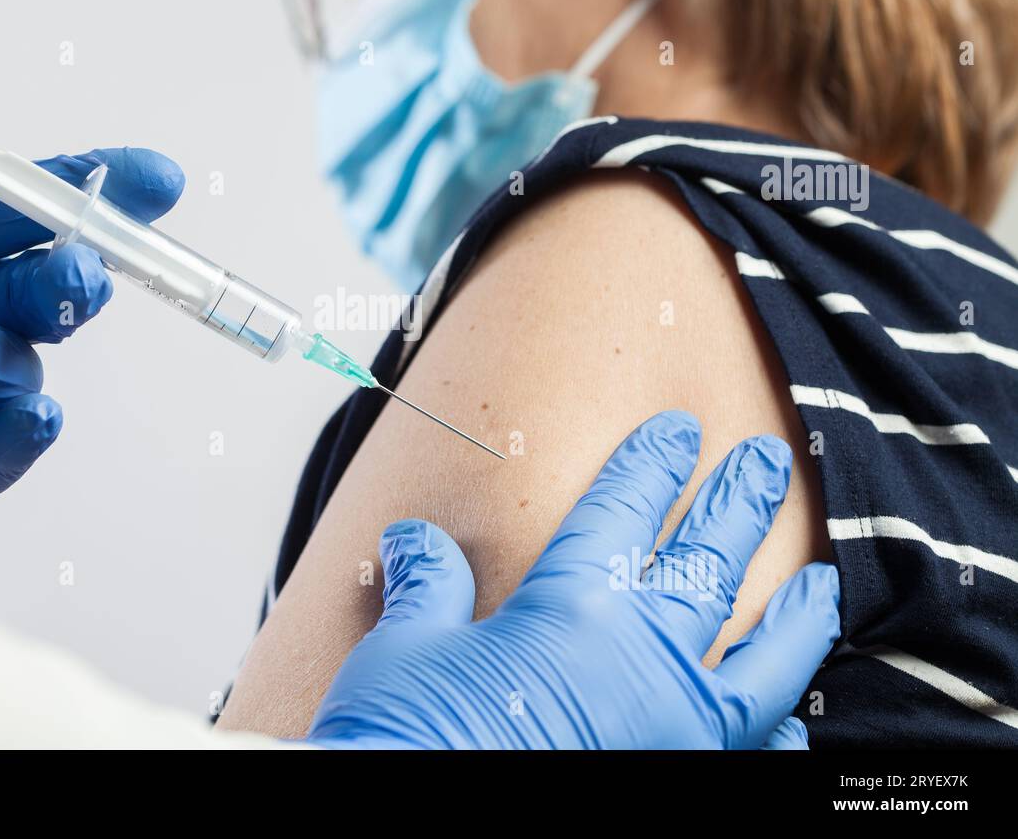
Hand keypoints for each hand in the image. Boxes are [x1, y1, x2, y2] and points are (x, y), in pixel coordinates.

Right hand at [308, 410, 839, 748]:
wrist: (422, 835)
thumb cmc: (406, 738)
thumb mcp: (405, 651)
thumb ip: (428, 588)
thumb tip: (415, 541)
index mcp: (573, 608)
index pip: (624, 512)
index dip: (651, 464)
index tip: (677, 430)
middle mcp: (643, 661)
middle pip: (708, 562)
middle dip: (739, 503)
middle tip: (765, 462)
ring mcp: (677, 732)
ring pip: (766, 661)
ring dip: (797, 616)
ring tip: (823, 582)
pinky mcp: (683, 782)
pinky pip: (754, 752)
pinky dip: (778, 733)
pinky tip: (792, 722)